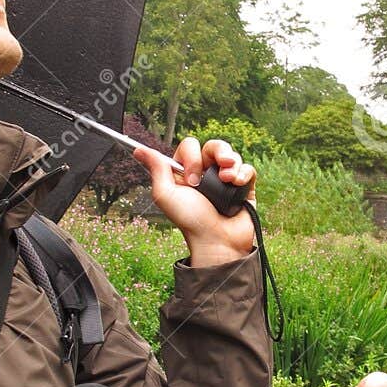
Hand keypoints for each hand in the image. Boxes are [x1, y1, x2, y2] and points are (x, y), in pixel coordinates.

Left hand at [132, 137, 257, 266]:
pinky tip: (237, 183)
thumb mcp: (165, 195)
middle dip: (218, 151)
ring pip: (231, 155)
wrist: (217, 240)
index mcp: (185, 173)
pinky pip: (247, 168)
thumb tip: (139, 149)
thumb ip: (156, 169)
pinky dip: (244, 173)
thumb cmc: (190, 221)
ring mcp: (225, 180)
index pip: (190, 147)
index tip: (192, 180)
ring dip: (231, 162)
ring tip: (228, 179)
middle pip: (213, 146)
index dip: (191, 157)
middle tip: (217, 173)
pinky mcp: (243, 188)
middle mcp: (205, 174)